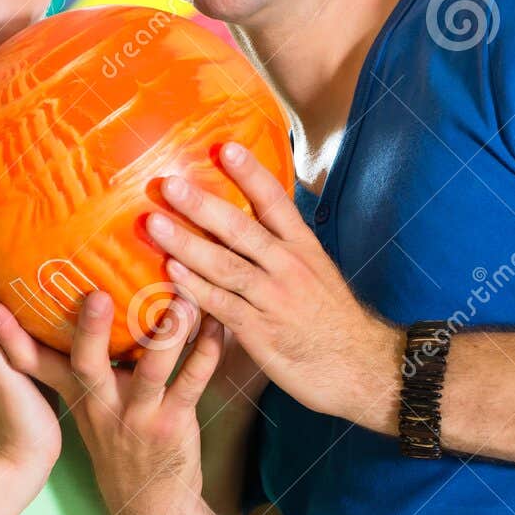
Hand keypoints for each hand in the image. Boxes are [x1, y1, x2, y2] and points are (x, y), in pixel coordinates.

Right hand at [0, 241, 227, 514]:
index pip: (32, 360)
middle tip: (95, 292)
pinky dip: (209, 352)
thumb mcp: (90, 406)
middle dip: (89, 328)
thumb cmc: (120, 440)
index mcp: (77, 393)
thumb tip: (71, 302)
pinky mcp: (173, 424)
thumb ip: (76, 362)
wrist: (149, 506)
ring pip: (153, 371)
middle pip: (86, 363)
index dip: (6, 332)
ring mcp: (138, 416)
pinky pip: (194, 383)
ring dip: (169, 333)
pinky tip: (221, 324)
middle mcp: (101, 404)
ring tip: (184, 297)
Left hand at [142, 142, 401, 423]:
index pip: (275, 201)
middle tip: (169, 184)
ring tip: (154, 223)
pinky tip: (171, 272)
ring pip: (224, 264)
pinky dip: (195, 287)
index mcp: (303, 247)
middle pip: (240, 228)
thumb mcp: (317, 273)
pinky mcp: (260, 330)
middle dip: (201, 205)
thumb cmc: (333, 319)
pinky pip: (221, 304)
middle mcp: (288, 266)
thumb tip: (242, 226)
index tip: (224, 148)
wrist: (360, 366)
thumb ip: (281, 250)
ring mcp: (273, 298)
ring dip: (186, 242)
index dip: (249, 174)